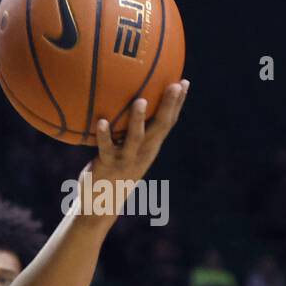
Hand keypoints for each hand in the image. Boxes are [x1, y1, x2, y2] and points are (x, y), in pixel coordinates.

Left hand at [82, 79, 189, 215]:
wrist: (101, 204)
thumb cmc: (113, 172)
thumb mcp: (127, 152)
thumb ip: (130, 132)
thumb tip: (130, 107)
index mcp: (150, 147)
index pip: (168, 122)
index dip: (177, 103)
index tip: (184, 81)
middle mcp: (142, 152)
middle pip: (159, 127)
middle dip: (169, 105)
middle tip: (174, 84)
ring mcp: (125, 159)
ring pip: (135, 138)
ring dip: (138, 120)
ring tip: (140, 101)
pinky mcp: (107, 165)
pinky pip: (106, 148)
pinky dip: (104, 135)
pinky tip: (101, 121)